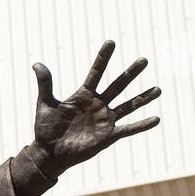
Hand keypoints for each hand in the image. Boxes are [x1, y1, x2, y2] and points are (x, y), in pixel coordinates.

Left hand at [31, 42, 160, 175]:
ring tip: (158, 89)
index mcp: (83, 95)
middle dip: (130, 73)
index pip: (96, 72)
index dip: (103, 58)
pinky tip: (156, 119)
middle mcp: (97, 104)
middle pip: (118, 85)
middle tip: (144, 60)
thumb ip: (45, 84)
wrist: (49, 153)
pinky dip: (142, 125)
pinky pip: (128, 129)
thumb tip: (36, 63)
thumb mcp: (45, 104)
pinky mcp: (108, 136)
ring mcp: (105, 120)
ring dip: (143, 98)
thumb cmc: (46, 129)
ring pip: (128, 106)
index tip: (111, 42)